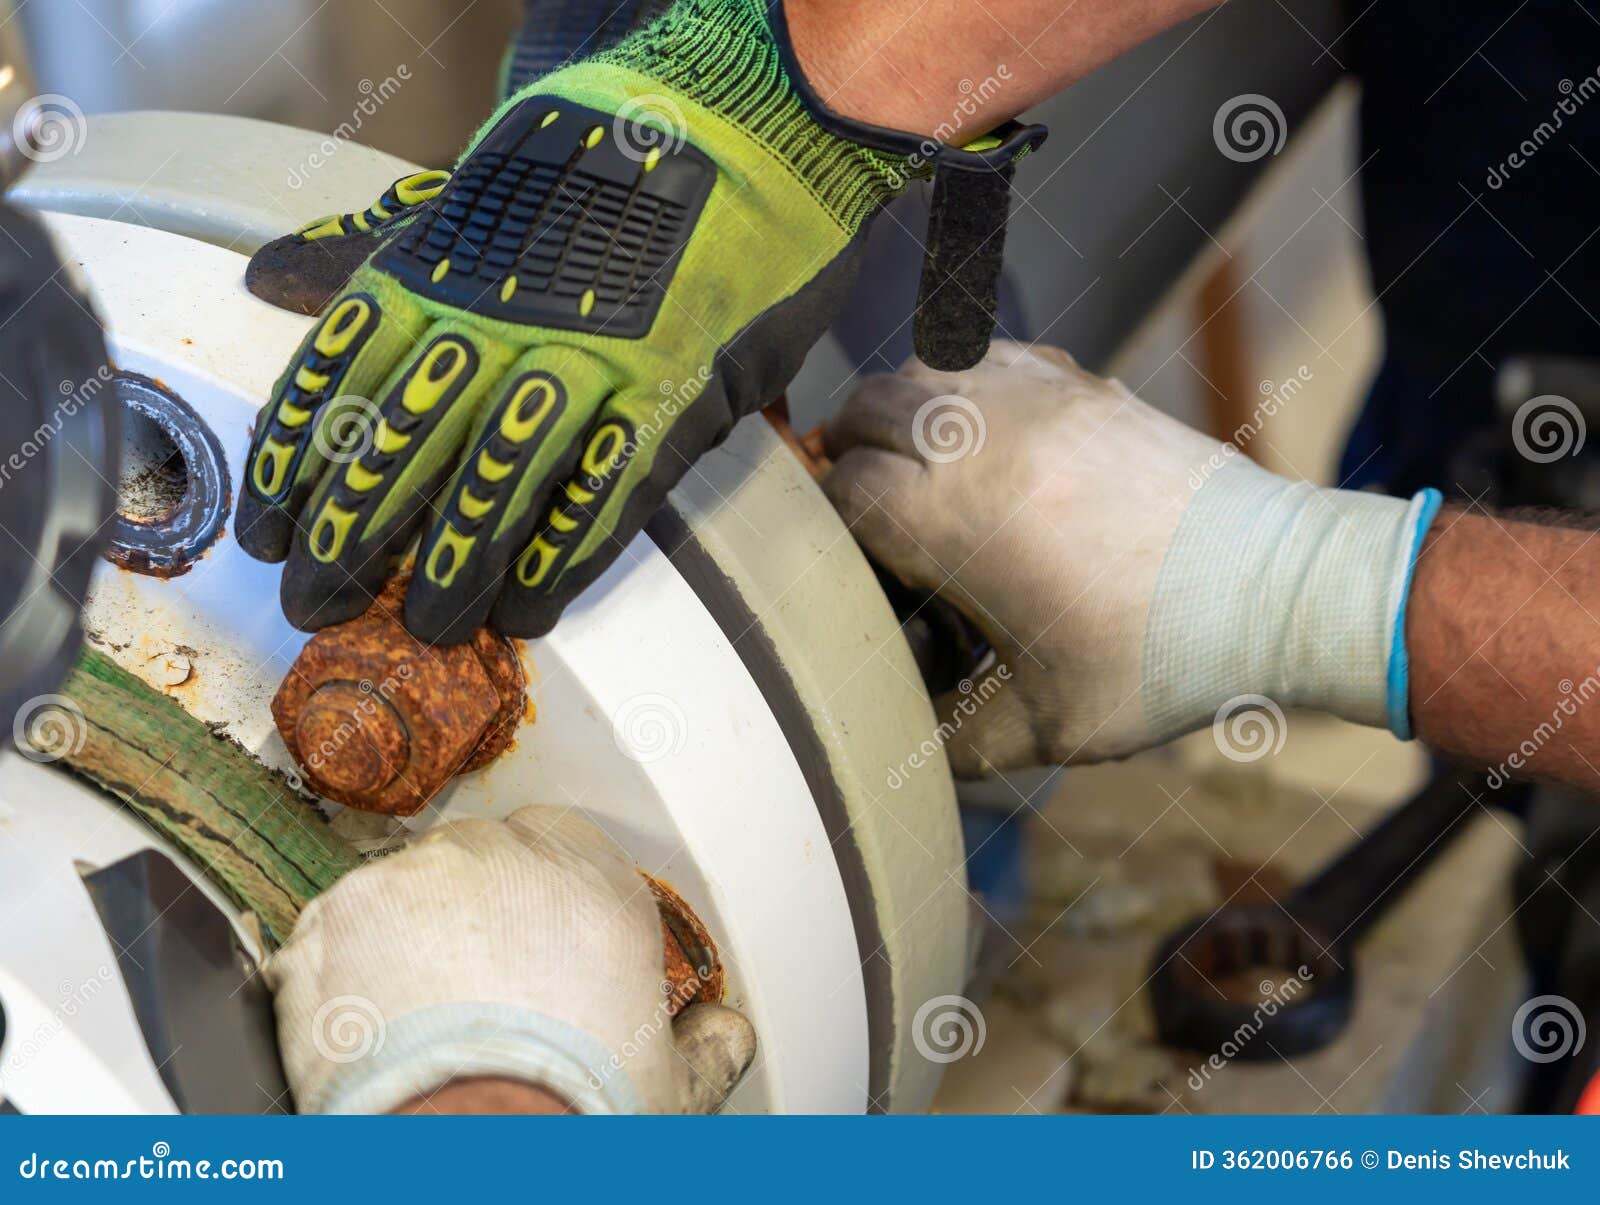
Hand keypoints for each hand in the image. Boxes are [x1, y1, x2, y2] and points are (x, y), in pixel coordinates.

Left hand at [235, 0, 912, 643]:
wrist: (757, 121)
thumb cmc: (613, 156)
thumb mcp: (482, 183)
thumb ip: (379, 241)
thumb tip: (266, 273)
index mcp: (442, 263)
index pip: (339, 378)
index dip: (294, 465)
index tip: (264, 531)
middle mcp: (502, 314)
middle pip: (402, 442)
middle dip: (349, 536)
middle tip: (313, 603)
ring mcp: (591, 356)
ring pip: (496, 481)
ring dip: (452, 566)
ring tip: (422, 625)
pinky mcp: (676, 391)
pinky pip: (604, 491)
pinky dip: (562, 558)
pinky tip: (528, 610)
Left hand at [266, 806, 756, 1113]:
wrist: (472, 1145)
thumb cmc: (570, 1112)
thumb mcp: (670, 1085)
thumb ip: (706, 1043)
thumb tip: (725, 1036)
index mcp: (595, 881)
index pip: (563, 841)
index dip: (543, 894)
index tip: (535, 938)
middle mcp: (506, 860)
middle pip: (480, 857)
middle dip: (473, 911)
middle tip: (471, 989)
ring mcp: (416, 878)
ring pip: (405, 886)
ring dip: (405, 936)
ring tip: (411, 1018)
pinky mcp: (340, 912)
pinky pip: (334, 926)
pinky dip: (341, 967)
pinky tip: (363, 1023)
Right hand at [822, 341, 1439, 770]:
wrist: (1276, 591)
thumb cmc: (1160, 663)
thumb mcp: (1046, 727)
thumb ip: (955, 740)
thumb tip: (903, 738)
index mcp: (953, 520)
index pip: (841, 487)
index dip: (828, 519)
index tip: (846, 550)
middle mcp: (978, 440)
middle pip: (863, 409)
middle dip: (849, 452)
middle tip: (866, 500)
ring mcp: (1032, 398)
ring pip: (919, 366)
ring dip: (898, 408)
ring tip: (913, 458)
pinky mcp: (1079, 383)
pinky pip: (986, 353)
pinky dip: (960, 380)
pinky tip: (979, 429)